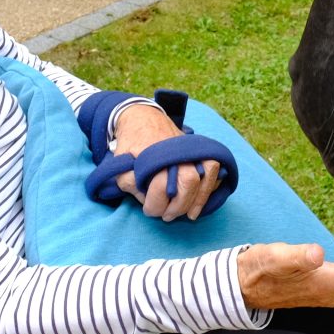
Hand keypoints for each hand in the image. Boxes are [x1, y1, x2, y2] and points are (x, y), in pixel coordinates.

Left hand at [110, 102, 222, 220]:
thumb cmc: (130, 143)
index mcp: (156, 157)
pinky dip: (213, 182)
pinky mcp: (197, 147)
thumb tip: (146, 199)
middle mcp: (177, 152)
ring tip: (190, 214)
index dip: (156, 205)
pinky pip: (213, 164)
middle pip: (189, 182)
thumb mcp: (120, 164)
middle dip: (180, 205)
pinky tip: (204, 197)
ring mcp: (190, 148)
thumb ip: (130, 184)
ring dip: (201, 197)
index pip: (162, 188)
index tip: (149, 210)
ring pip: (206, 173)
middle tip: (168, 216)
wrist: (142, 116)